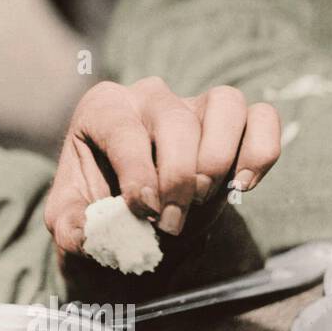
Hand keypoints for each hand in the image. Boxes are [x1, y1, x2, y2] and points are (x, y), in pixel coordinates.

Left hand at [44, 79, 280, 263]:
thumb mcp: (70, 221)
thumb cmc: (95, 207)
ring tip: (203, 197)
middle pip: (175, 120)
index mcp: (103, 108)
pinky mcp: (232, 123)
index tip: (143, 210)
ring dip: (218, 157)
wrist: (130, 216)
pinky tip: (242, 186)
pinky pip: (261, 117)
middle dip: (177, 178)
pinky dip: (261, 149)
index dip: (136, 172)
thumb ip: (71, 228)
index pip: (124, 129)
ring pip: (224, 104)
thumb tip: (92, 235)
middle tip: (170, 223)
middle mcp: (149, 96)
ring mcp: (194, 104)